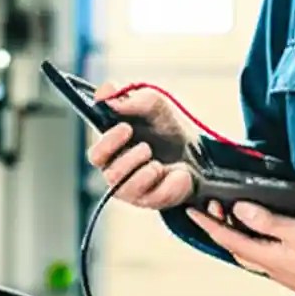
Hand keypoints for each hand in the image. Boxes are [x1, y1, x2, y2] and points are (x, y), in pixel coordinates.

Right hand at [85, 80, 196, 209]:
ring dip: (147, 171)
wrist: (198, 150)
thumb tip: (106, 94)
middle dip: (130, 159)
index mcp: (112, 150)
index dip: (108, 142)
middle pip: (110, 174)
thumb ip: (129, 97)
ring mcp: (133, 190)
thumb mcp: (153, 104)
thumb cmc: (166, 127)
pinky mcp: (152, 201)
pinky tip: (176, 173)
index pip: (96, 154)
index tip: (126, 128)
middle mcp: (117, 172)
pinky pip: (155, 197)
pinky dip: (169, 181)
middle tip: (146, 147)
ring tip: (159, 162)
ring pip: (128, 188)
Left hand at [188, 200, 294, 295]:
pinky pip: (266, 255)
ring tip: (236, 214)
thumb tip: (240, 209)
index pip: (227, 237)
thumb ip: (268, 221)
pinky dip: (257, 240)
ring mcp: (284, 271)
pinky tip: (266, 233)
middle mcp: (271, 267)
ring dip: (239, 232)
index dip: (208, 223)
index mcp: (267, 257)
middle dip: (221, 225)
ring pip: (251, 251)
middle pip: (236, 246)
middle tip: (214, 206)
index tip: (192, 210)